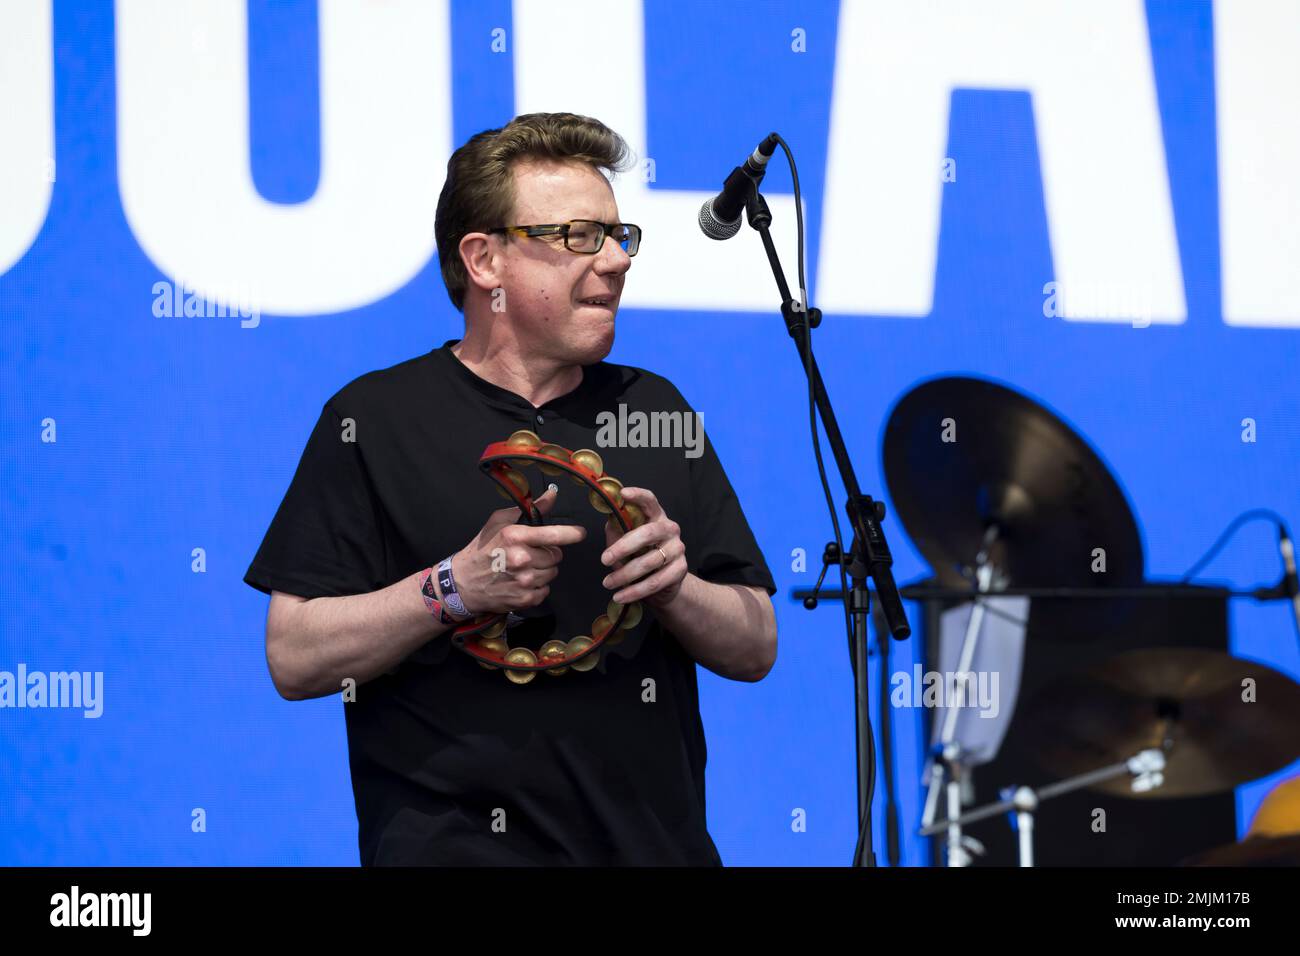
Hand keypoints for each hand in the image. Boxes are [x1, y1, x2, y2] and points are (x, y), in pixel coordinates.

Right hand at [449, 485, 585, 614]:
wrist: (463, 583)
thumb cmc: (482, 549)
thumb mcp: (499, 522)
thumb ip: (530, 509)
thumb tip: (552, 494)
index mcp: (515, 537)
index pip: (554, 535)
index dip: (571, 534)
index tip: (580, 533)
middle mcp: (522, 559)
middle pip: (556, 555)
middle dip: (547, 553)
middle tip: (529, 554)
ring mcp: (524, 581)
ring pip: (553, 572)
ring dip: (543, 570)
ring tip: (523, 568)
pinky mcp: (525, 598)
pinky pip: (546, 589)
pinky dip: (538, 586)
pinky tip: (521, 582)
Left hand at [600, 487, 686, 608]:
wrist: (663, 584)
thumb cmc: (640, 556)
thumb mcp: (624, 541)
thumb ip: (617, 529)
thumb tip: (608, 515)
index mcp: (656, 516)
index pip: (650, 501)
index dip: (638, 496)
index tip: (623, 494)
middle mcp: (670, 529)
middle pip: (648, 533)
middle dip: (623, 547)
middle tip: (604, 560)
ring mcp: (678, 549)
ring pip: (649, 562)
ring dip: (625, 575)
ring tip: (607, 583)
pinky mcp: (680, 570)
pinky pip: (655, 582)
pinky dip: (635, 591)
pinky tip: (620, 596)